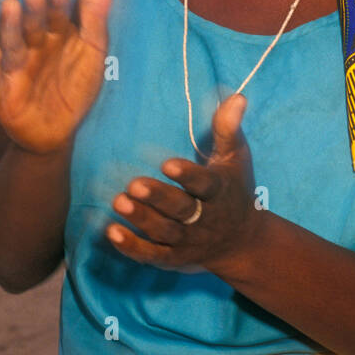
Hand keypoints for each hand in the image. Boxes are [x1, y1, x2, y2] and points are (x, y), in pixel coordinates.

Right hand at [0, 0, 111, 153]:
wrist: (57, 132)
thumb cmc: (76, 86)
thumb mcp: (94, 50)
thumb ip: (96, 11)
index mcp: (56, 33)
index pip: (57, 12)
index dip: (58, 1)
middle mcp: (33, 46)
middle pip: (32, 25)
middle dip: (33, 8)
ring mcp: (16, 67)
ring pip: (12, 44)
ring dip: (9, 26)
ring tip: (9, 6)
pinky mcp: (1, 90)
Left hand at [106, 93, 261, 273]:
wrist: (242, 241)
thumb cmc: (234, 189)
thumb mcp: (235, 158)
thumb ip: (229, 129)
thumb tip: (237, 97)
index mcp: (220, 192)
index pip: (205, 184)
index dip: (188, 176)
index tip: (167, 164)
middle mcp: (206, 219)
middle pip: (182, 210)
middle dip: (158, 198)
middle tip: (133, 184)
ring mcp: (189, 241)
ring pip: (164, 232)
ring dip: (141, 219)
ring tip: (119, 201)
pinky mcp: (174, 258)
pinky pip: (153, 255)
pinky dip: (133, 247)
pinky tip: (111, 232)